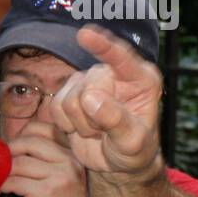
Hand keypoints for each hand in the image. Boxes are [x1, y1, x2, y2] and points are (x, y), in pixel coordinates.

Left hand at [0, 121, 89, 196]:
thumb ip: (49, 161)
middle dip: (9, 151)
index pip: (45, 130)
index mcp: (73, 156)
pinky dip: (2, 185)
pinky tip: (0, 191)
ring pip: (19, 162)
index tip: (14, 148)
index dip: (24, 135)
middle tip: (0, 163)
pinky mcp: (45, 191)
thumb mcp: (64, 179)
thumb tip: (14, 148)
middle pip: (29, 142)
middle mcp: (69, 162)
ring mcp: (59, 176)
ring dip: (3, 171)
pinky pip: (14, 181)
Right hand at [47, 26, 163, 182]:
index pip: (121, 58)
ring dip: (81, 123)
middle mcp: (115, 74)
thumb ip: (117, 121)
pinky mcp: (70, 92)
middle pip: (88, 87)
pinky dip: (66, 123)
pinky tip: (83, 128)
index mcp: (142, 79)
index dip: (103, 46)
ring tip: (99, 131)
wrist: (118, 162)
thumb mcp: (133, 142)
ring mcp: (91, 81)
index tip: (85, 34)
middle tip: (108, 131)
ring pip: (69, 99)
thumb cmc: (134, 150)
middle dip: (94, 116)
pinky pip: (55, 106)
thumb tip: (91, 99)